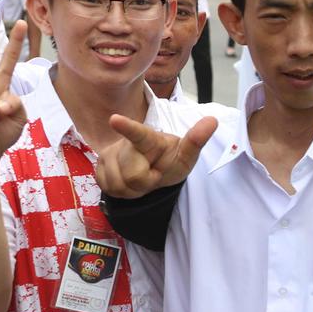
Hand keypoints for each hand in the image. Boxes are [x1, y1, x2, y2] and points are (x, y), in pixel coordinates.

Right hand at [95, 115, 216, 198]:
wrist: (153, 169)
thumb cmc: (170, 160)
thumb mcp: (186, 156)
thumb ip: (196, 141)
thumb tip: (213, 120)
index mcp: (148, 138)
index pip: (138, 134)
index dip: (126, 127)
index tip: (115, 119)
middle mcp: (125, 143)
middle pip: (133, 175)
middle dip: (147, 182)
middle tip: (154, 174)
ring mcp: (109, 154)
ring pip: (118, 184)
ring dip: (133, 189)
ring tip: (142, 177)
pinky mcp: (99, 167)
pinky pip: (108, 188)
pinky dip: (122, 191)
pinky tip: (128, 181)